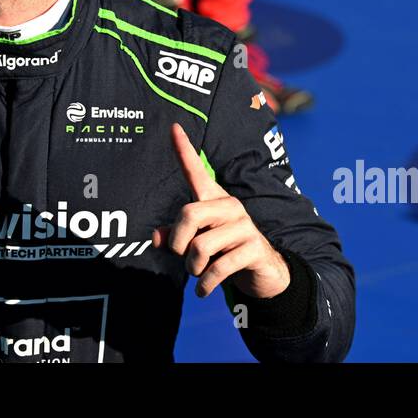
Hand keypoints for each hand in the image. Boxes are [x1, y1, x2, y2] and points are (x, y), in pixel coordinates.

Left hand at [154, 123, 289, 298]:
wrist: (263, 273)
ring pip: (201, 246)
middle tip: (185, 258)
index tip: (173, 127)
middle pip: (188, 214)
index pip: (196, 171)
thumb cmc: (223, 252)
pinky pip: (219, 267)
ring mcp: (244, 225)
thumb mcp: (195, 245)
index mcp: (213, 200)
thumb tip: (155, 238)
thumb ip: (174, 238)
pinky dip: (206, 284)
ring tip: (200, 273)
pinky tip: (204, 290)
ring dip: (193, 268)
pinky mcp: (253, 247)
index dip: (184, 150)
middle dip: (178, 243)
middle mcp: (229, 206)